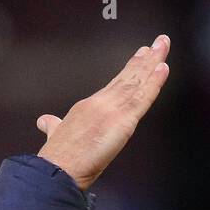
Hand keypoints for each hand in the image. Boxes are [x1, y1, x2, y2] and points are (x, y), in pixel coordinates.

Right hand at [36, 34, 171, 190]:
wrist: (57, 169)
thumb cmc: (56, 158)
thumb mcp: (56, 135)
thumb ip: (53, 126)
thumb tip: (45, 121)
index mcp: (89, 107)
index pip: (115, 85)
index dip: (131, 69)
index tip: (143, 54)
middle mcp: (101, 103)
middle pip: (128, 77)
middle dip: (147, 59)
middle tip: (161, 41)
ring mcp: (112, 110)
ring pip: (137, 83)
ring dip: (153, 63)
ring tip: (164, 45)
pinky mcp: (122, 122)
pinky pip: (142, 99)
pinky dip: (154, 84)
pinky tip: (163, 68)